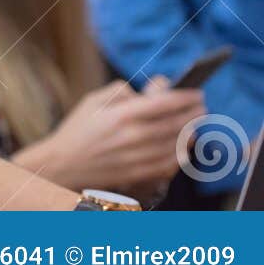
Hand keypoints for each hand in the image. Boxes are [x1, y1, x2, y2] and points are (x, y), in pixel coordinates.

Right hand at [14, 79, 206, 192]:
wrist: (63, 164)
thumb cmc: (77, 129)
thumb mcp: (93, 100)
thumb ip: (122, 91)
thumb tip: (149, 90)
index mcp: (121, 114)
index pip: (165, 103)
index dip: (185, 97)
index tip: (196, 93)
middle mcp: (133, 136)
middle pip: (177, 123)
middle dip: (194, 113)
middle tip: (201, 106)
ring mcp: (138, 157)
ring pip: (177, 144)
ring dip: (191, 132)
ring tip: (195, 124)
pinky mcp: (140, 173)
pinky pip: (170, 164)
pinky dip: (182, 154)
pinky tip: (184, 147)